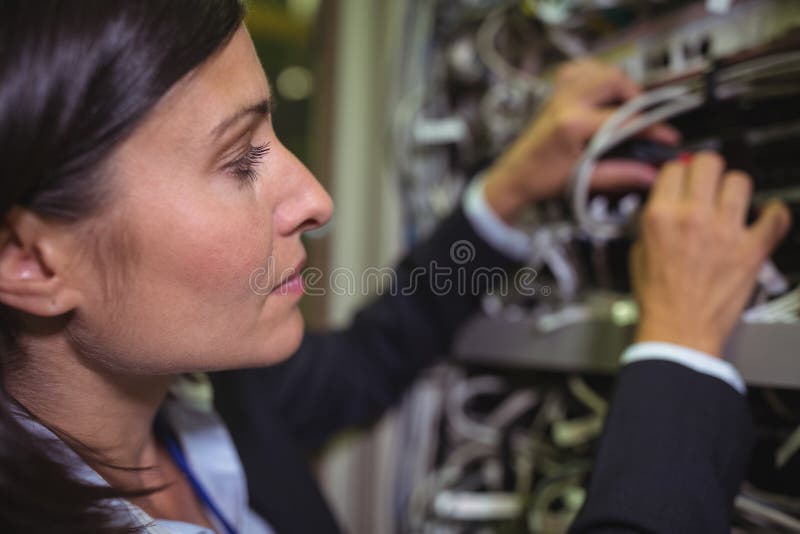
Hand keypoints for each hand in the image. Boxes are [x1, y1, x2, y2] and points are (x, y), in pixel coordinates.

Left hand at [483, 59, 678, 222]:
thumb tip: (650, 174)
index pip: (624, 118)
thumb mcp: (582, 179)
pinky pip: (581, 69)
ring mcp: (559, 94)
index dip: (651, 127)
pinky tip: (603, 92)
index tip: (667, 136)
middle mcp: (566, 102)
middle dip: (636, 96)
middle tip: (643, 116)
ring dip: (618, 83)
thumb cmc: (541, 178)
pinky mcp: (555, 93)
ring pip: (600, 69)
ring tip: (626, 106)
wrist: (515, 176)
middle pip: (614, 79)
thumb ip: (619, 174)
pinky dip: (597, 75)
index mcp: (572, 123)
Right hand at [633, 152, 790, 356]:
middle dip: (707, 170)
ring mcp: (725, 232)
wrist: (679, 330)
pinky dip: (774, 214)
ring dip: (734, 188)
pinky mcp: (751, 250)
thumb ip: (653, 222)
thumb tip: (665, 204)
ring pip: (740, 181)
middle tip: (707, 181)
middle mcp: (694, 218)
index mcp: (661, 217)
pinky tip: (766, 216)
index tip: (683, 178)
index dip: (678, 172)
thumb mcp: (639, 252)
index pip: (674, 168)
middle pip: (709, 163)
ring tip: (731, 201)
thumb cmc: (659, 299)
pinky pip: (776, 217)